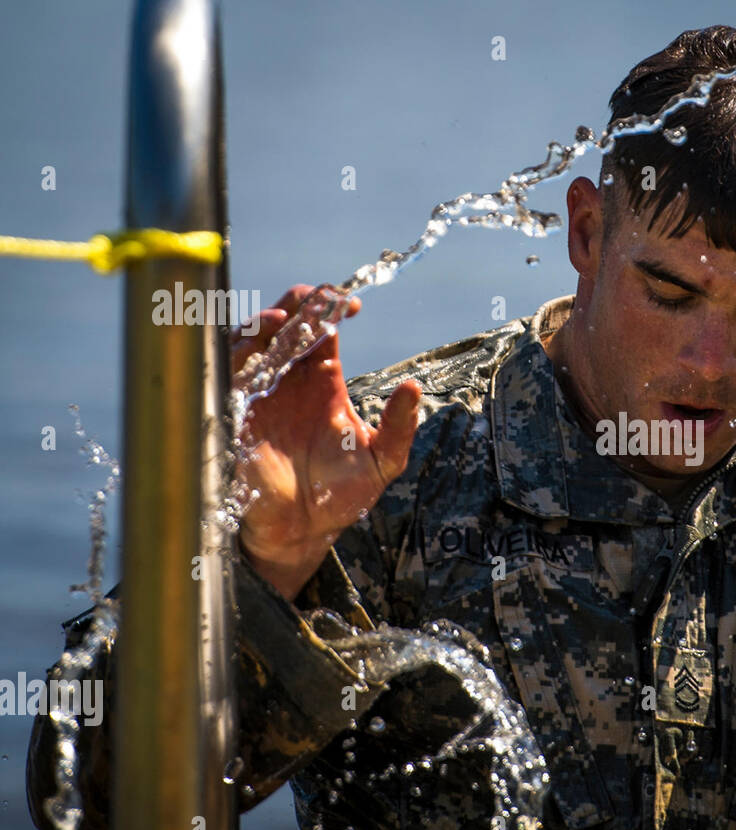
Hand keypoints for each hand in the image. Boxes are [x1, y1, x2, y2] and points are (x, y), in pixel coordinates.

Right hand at [232, 284, 421, 599]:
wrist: (303, 531)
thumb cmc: (342, 493)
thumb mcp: (383, 459)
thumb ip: (399, 425)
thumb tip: (413, 386)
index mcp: (322, 380)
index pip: (322, 329)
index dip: (332, 308)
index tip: (351, 305)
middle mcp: (288, 379)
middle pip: (285, 323)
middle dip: (298, 304)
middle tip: (315, 299)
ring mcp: (259, 394)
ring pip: (252, 341)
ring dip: (265, 325)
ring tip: (286, 320)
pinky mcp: (234, 415)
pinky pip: (228, 375)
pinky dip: (240, 357)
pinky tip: (260, 351)